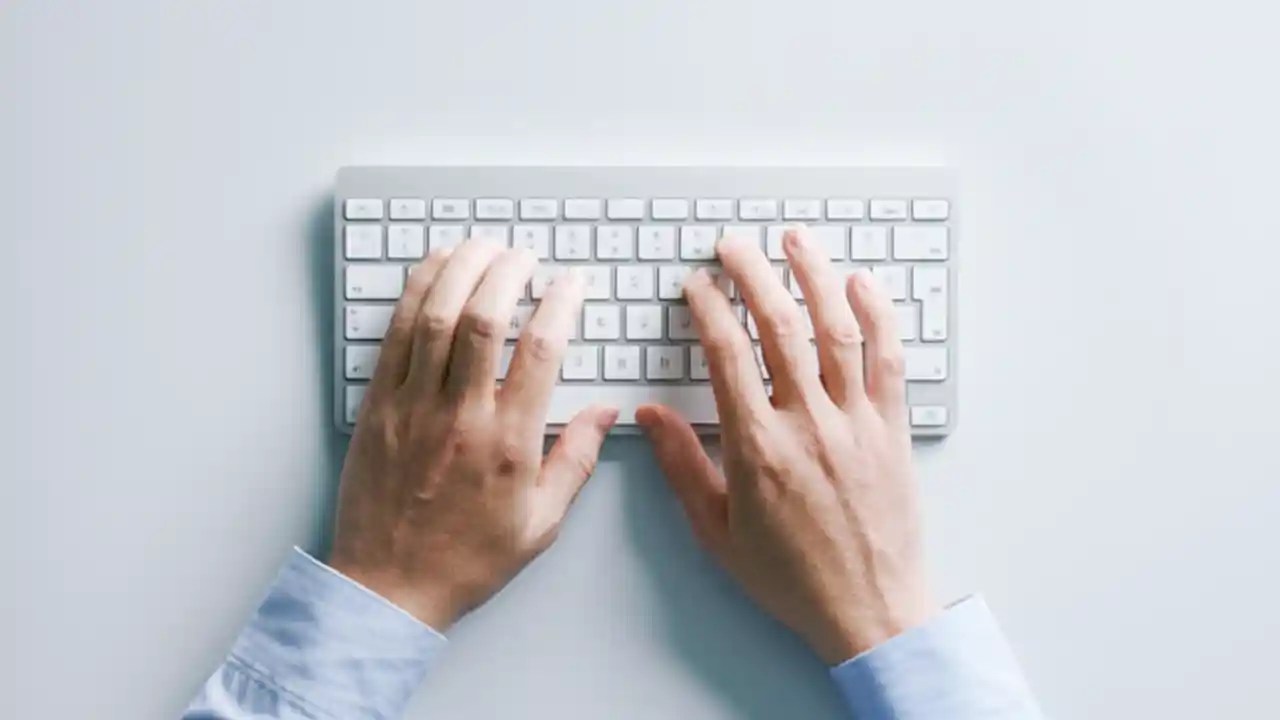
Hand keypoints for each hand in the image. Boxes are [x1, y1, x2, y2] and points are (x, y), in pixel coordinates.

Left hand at [329, 241, 616, 629]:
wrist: (388, 588)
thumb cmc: (466, 560)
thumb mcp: (541, 522)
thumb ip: (576, 461)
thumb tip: (607, 414)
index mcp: (509, 444)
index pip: (541, 351)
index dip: (560, 304)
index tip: (571, 283)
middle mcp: (461, 416)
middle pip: (485, 319)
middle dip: (508, 272)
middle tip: (524, 255)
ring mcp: (413, 407)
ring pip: (437, 316)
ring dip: (461, 269)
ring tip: (482, 246)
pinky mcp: (377, 406)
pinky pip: (396, 335)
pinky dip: (416, 293)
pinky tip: (433, 269)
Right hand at [637, 228, 932, 663]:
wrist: (869, 611)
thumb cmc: (791, 578)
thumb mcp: (717, 531)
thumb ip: (682, 466)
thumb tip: (647, 416)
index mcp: (758, 448)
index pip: (727, 354)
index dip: (708, 308)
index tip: (696, 284)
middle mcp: (808, 424)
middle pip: (779, 326)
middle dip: (753, 274)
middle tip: (734, 245)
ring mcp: (856, 423)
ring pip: (836, 329)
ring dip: (815, 275)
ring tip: (795, 240)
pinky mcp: (891, 429)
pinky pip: (888, 358)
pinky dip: (877, 314)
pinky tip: (861, 283)